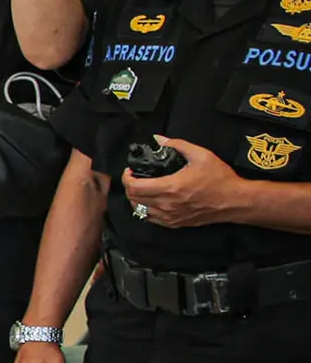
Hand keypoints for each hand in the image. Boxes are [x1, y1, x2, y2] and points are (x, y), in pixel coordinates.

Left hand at [123, 136, 251, 228]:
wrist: (235, 201)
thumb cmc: (220, 179)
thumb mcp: (201, 155)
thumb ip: (178, 145)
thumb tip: (160, 139)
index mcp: (170, 187)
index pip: (134, 187)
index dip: (126, 178)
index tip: (129, 171)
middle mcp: (167, 204)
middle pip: (133, 198)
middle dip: (130, 186)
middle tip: (135, 177)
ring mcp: (170, 216)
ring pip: (139, 210)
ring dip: (136, 198)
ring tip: (142, 188)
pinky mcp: (175, 223)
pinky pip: (151, 219)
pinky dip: (146, 209)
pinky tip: (152, 200)